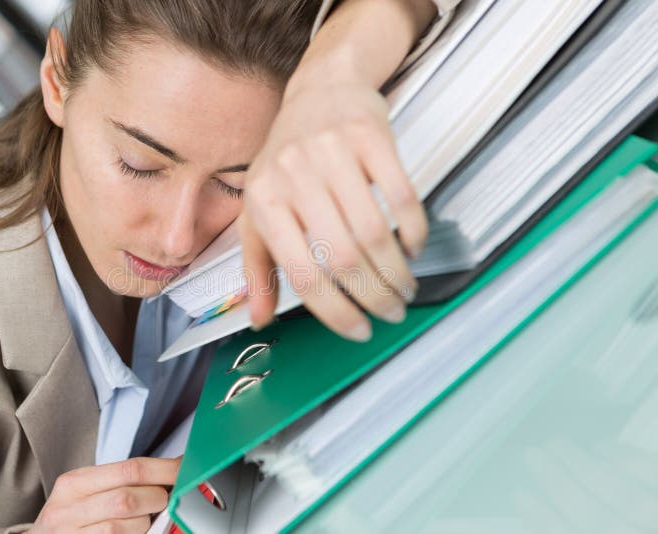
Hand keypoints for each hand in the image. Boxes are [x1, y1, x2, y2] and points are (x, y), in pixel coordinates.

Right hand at [30, 457, 179, 532]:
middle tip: (161, 500)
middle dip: (156, 499)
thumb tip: (174, 466)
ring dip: (144, 525)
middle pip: (128, 499)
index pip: (129, 469)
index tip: (184, 470)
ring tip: (140, 521)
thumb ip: (123, 479)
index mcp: (73, 484)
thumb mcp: (86, 491)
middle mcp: (67, 511)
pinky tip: (134, 533)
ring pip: (126, 528)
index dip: (164, 470)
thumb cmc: (71, 517)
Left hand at [239, 82, 427, 340]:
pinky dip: (413, 229)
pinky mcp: (370, 136)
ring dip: (396, 271)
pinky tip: (413, 247)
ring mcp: (332, 153)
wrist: (320, 90)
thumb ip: (258, 267)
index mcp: (263, 202)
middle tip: (391, 311)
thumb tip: (259, 320)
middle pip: (343, 258)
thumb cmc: (286, 159)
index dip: (335, 311)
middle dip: (374, 297)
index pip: (302, 274)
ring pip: (374, 232)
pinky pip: (401, 195)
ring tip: (404, 286)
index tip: (359, 330)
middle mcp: (294, 176)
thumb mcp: (258, 210)